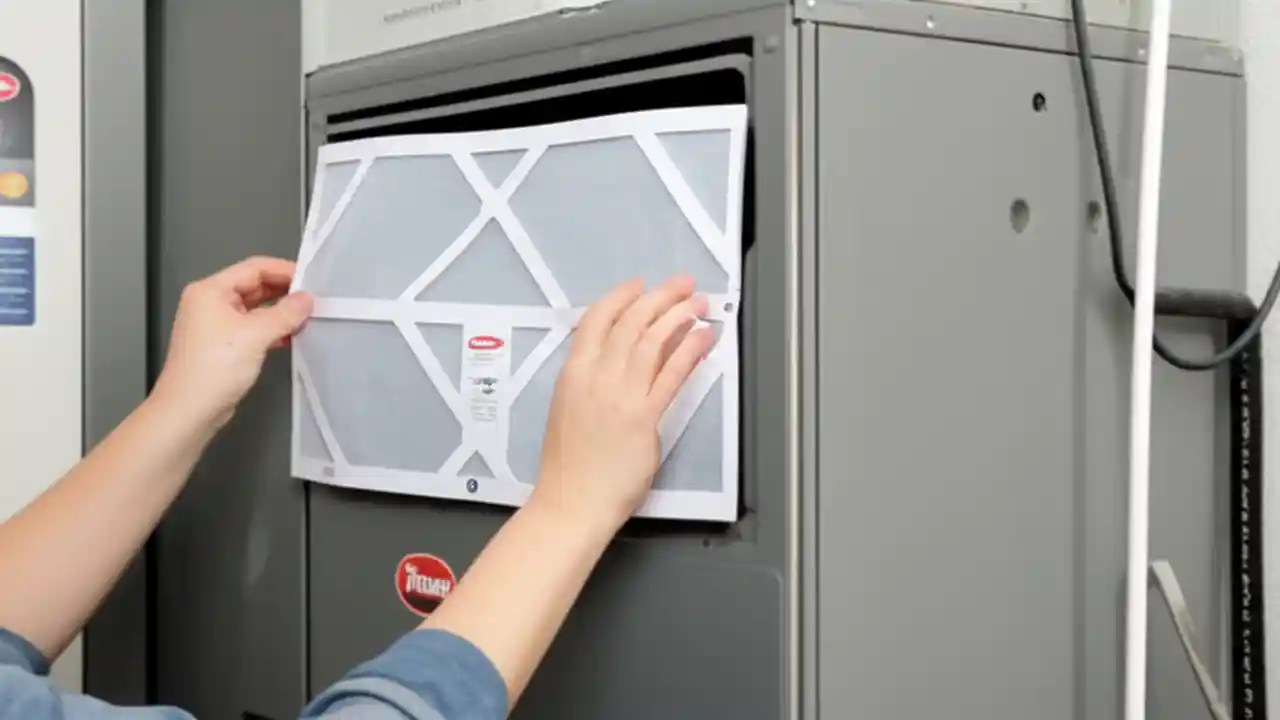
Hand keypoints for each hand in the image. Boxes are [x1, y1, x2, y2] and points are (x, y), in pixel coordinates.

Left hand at [152, 256, 313, 427]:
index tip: (312, 280)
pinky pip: (251, 328)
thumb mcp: (255, 335)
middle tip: (314, 300)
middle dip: (284, 292)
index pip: (254, 268)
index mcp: (210, 290)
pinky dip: (271, 330)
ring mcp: (214, 325)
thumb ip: (285, 313)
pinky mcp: (221, 345)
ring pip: (254, 309)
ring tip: (307, 318)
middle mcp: (210, 302)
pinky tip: (290, 337)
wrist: (189, 410)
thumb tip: (307, 299)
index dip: (284, 271)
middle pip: (254, 286)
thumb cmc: (216, 367)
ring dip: (279, 312)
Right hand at [530, 276, 715, 530]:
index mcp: (572, 374)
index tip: (639, 285)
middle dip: (660, 297)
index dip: (621, 297)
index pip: (596, 320)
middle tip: (682, 285)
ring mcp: (619, 395)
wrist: (571, 502)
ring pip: (652, 341)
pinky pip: (672, 374)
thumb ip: (591, 381)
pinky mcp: (644, 417)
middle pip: (631, 323)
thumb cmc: (569, 466)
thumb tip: (621, 360)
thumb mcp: (569, 409)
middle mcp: (595, 377)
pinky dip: (690, 351)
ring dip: (679, 316)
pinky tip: (703, 338)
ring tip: (698, 304)